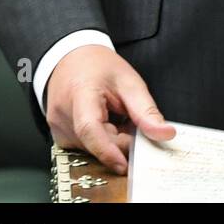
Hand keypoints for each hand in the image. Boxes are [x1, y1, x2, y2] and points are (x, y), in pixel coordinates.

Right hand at [45, 45, 174, 174]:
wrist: (71, 59)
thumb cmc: (98, 67)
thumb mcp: (129, 81)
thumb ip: (146, 110)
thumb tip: (165, 135)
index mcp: (80, 94)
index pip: (90, 129)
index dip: (108, 150)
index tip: (126, 165)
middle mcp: (63, 115)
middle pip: (96, 143)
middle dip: (121, 141)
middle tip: (133, 124)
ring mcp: (58, 128)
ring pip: (92, 149)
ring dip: (111, 141)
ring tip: (116, 116)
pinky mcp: (58, 137)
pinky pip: (85, 147)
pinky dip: (100, 141)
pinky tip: (105, 123)